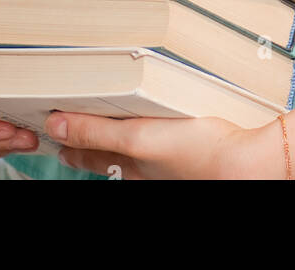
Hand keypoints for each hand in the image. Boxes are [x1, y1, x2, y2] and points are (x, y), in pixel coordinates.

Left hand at [44, 110, 284, 179]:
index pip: (85, 153)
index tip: (50, 127)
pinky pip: (153, 146)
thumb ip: (96, 131)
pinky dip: (143, 137)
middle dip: (86, 141)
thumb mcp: (137, 138)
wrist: (244, 164)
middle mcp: (142, 168)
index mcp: (127, 164)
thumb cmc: (196, 154)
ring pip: (128, 152)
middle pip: (104, 154)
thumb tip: (55, 126)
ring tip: (102, 129)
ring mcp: (163, 164)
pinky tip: (151, 131)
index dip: (67, 139)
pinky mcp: (185, 152)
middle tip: (67, 132)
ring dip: (113, 138)